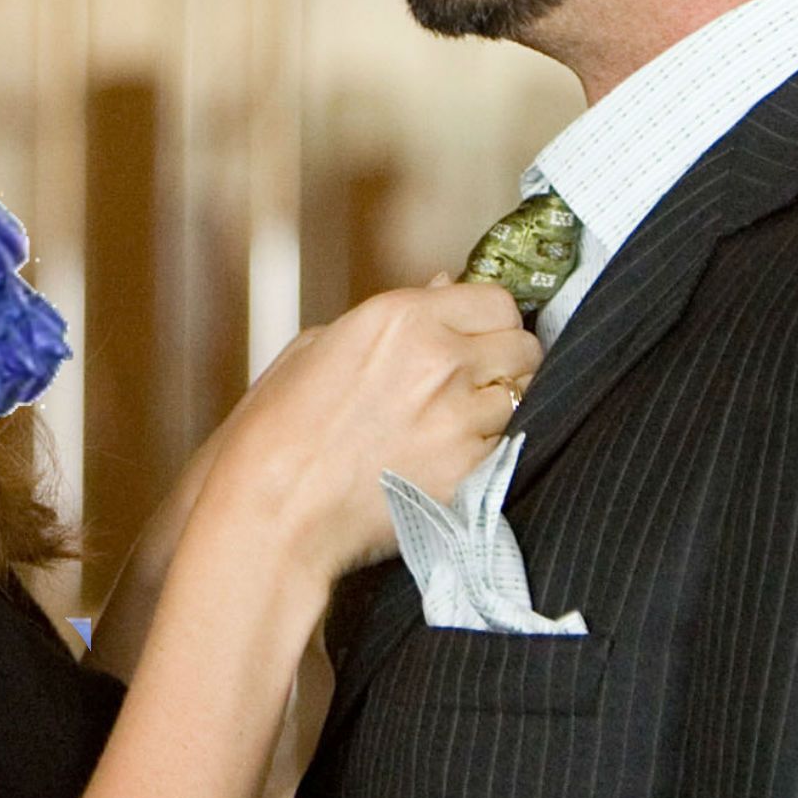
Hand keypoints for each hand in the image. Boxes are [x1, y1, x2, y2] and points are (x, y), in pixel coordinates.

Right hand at [197, 282, 537, 580]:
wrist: (274, 508)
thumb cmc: (280, 430)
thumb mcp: (319, 347)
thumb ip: (395, 318)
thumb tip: (444, 290)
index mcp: (401, 317)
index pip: (496, 302)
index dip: (490, 322)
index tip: (478, 338)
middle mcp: (440, 359)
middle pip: (523, 347)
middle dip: (505, 362)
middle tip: (472, 383)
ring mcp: (460, 417)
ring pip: (521, 399)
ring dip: (495, 410)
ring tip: (449, 426)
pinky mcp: (470, 470)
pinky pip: (505, 448)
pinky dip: (485, 452)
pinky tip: (444, 459)